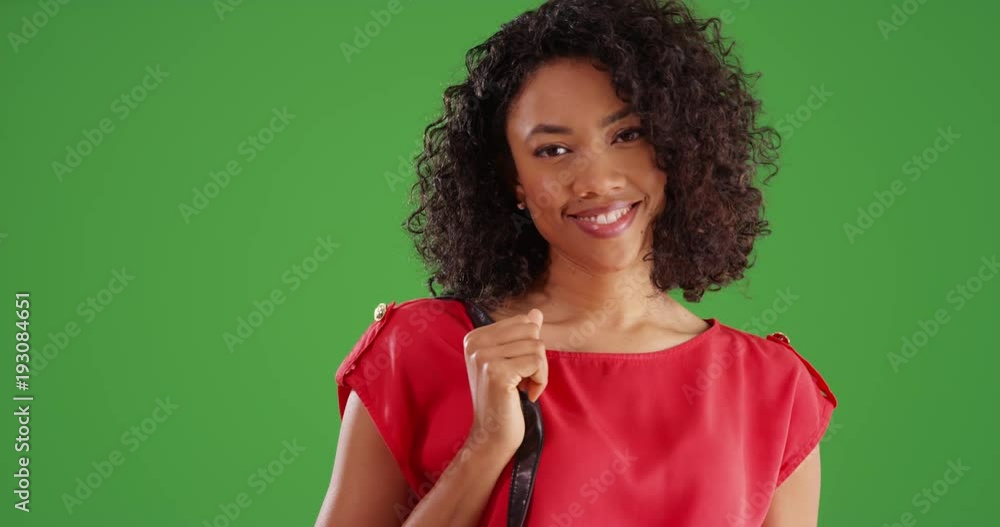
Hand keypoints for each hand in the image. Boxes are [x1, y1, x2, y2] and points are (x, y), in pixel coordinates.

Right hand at [462, 308, 547, 459]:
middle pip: (531, 331)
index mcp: (475, 337)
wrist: (491, 436)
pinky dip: (540, 381)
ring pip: (537, 346)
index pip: (523, 322)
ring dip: (539, 372)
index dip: (529, 347)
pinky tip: (526, 395)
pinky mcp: (497, 372)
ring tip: (523, 389)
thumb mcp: (510, 362)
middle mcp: (475, 343)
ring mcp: (484, 357)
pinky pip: (537, 362)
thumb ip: (521, 336)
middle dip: (536, 358)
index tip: (517, 370)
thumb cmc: (503, 400)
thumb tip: (536, 312)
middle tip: (523, 380)